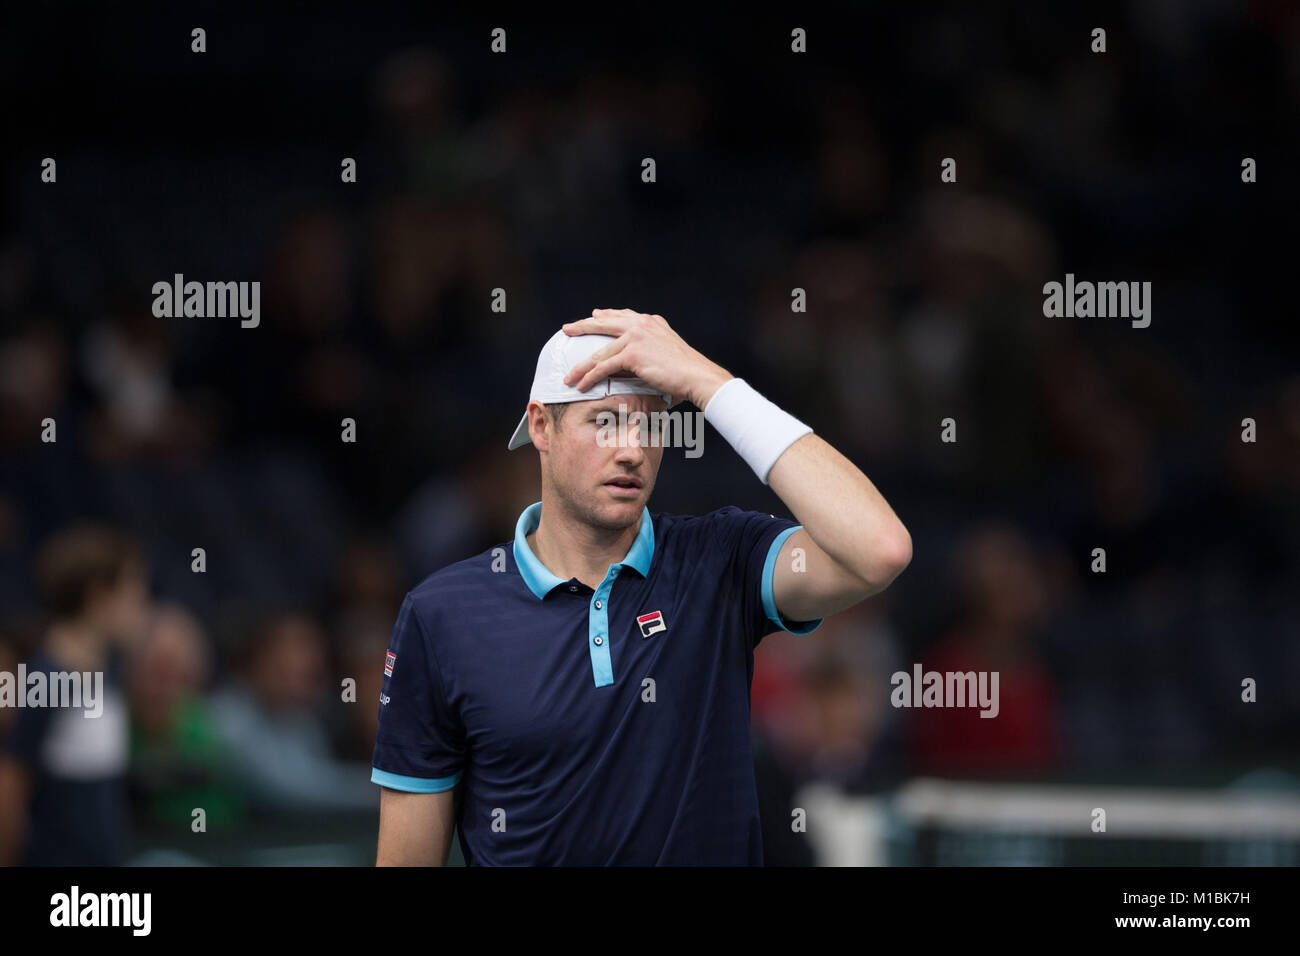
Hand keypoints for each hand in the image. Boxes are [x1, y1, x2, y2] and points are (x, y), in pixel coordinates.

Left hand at [561, 309, 732, 408]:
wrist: (697, 375)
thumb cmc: (687, 371)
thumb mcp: (669, 350)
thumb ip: (653, 348)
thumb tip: (643, 362)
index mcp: (651, 322)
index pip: (622, 315)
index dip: (606, 315)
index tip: (593, 315)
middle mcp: (641, 324)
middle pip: (603, 324)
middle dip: (582, 326)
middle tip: (567, 329)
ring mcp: (635, 337)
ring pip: (599, 352)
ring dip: (581, 366)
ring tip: (568, 375)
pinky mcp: (631, 353)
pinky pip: (604, 366)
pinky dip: (590, 377)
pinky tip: (580, 385)